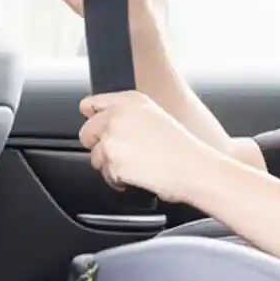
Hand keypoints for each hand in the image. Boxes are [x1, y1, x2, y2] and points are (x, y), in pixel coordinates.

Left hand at [78, 91, 214, 203]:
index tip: (100, 129)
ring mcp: (113, 137)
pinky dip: (118, 180)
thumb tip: (97, 119)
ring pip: (96, 156)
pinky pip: (106, 175)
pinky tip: (139, 174)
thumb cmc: (181, 148)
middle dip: (100, 146)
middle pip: (87, 132)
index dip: (93, 119)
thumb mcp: (154, 117)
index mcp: (129, 100)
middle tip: (125, 153)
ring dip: (111, 165)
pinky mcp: (112, 160)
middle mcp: (117, 115)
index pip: (91, 104)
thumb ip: (125, 115)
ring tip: (137, 165)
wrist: (192, 168)